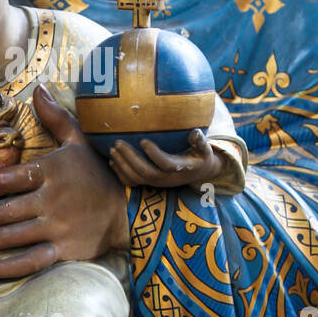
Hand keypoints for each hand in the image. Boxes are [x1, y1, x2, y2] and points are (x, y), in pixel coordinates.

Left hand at [0, 84, 129, 279]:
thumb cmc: (98, 173)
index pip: (7, 180)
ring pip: (8, 238)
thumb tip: (36, 89)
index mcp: (50, 172)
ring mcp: (57, 228)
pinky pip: (29, 262)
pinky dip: (3, 268)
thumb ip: (54, 117)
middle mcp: (50, 201)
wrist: (130, 209)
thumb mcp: (79, 140)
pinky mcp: (64, 251)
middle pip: (0, 213)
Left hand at [108, 128, 226, 188]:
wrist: (198, 173)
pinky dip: (120, 174)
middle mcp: (167, 178)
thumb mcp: (205, 150)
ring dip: (122, 165)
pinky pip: (132, 183)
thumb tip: (194, 132)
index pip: (165, 164)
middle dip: (130, 158)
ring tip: (112, 149)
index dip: (154, 154)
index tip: (143, 140)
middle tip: (118, 143)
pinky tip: (112, 161)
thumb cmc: (200, 157)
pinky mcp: (150, 184)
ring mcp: (157, 183)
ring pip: (136, 179)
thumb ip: (200, 142)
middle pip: (146, 172)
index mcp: (180, 168)